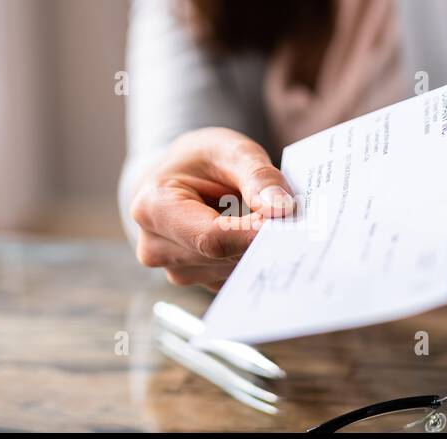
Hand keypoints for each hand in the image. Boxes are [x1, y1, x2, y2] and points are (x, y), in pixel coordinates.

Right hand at [130, 127, 294, 290]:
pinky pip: (234, 278)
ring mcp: (174, 269)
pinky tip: (256, 236)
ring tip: (267, 220)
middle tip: (292, 218)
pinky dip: (251, 258)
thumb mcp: (232, 151)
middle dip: (259, 239)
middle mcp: (156, 246)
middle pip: (222, 258)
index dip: (252, 235)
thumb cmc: (202, 160)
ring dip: (256, 249)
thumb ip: (258, 176)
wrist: (182, 176)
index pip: (210, 238)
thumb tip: (281, 209)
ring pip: (232, 271)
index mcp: (153, 207)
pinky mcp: (196, 280)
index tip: (287, 225)